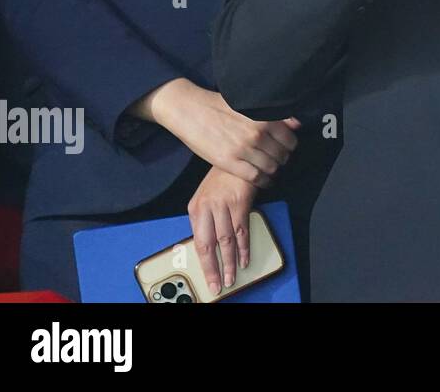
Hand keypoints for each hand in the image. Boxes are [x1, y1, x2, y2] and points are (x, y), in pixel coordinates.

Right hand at [144, 80, 299, 185]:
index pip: (290, 140)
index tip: (285, 149)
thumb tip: (296, 124)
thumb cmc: (219, 106)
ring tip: (270, 170)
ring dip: (273, 171)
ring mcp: (243, 148)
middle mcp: (257, 133)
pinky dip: (263, 181)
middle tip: (277, 160)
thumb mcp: (250, 105)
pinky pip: (255, 177)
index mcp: (264, 118)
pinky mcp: (229, 162)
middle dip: (282, 159)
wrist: (191, 110)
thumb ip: (274, 116)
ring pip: (271, 167)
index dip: (289, 147)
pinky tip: (264, 180)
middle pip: (282, 155)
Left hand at [188, 166, 256, 296]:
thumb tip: (210, 244)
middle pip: (209, 245)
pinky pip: (242, 231)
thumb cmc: (223, 178)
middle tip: (218, 284)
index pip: (198, 243)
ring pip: (226, 241)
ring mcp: (223, 205)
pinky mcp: (240, 202)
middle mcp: (207, 208)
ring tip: (231, 276)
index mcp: (195, 208)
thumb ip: (206, 219)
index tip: (207, 278)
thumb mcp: (206, 197)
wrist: (239, 156)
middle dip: (214, 268)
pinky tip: (244, 258)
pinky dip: (243, 247)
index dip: (203, 264)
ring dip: (229, 262)